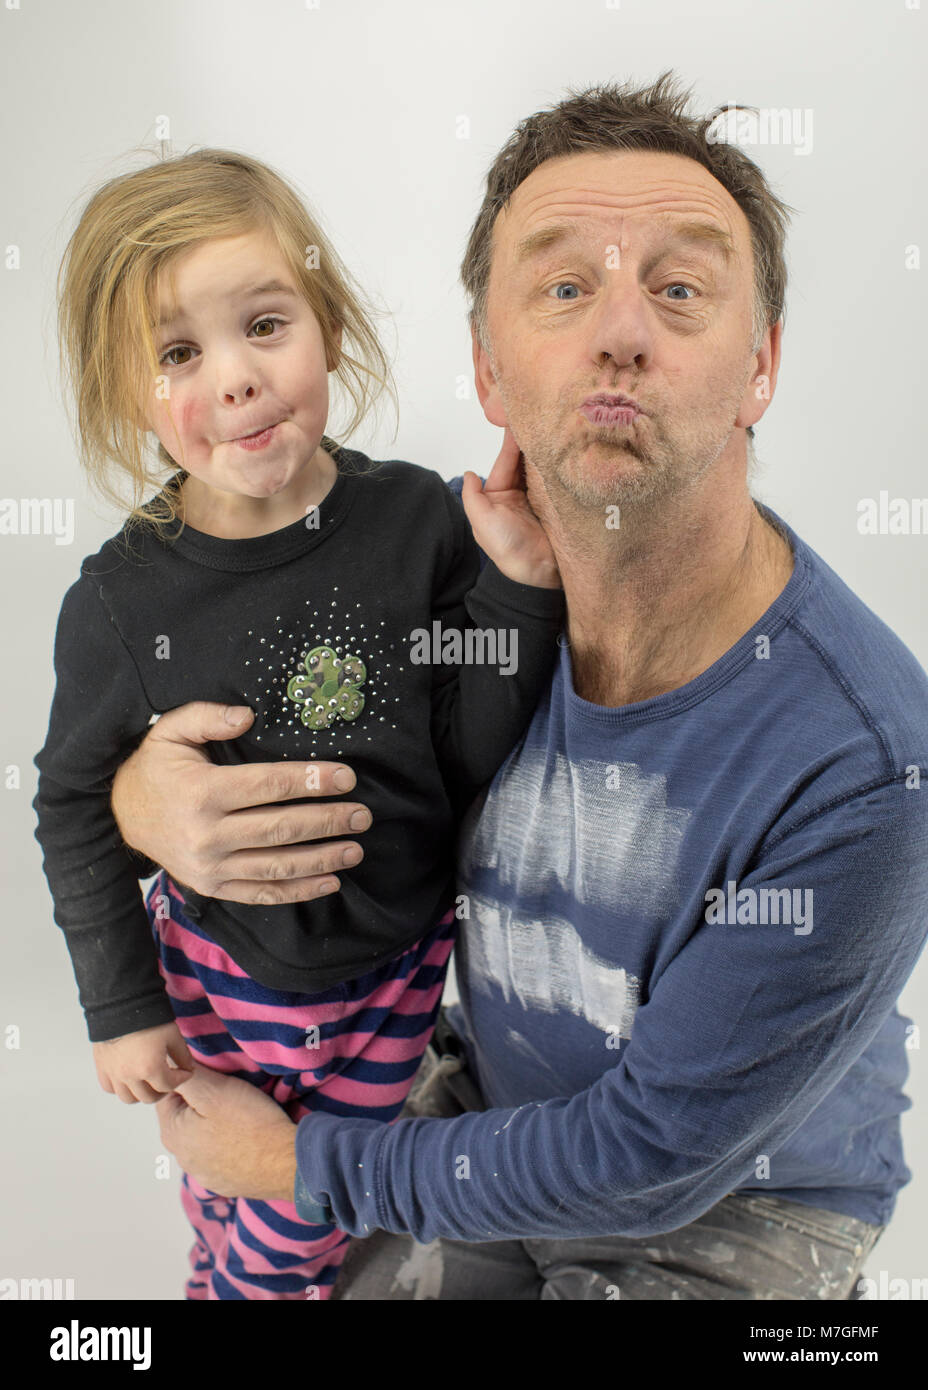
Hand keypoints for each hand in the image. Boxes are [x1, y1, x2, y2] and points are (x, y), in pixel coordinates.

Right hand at [92, 1020, 195, 1103]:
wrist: (121, 1003)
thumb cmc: (149, 1017)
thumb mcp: (173, 1034)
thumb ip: (182, 1055)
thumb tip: (188, 1068)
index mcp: (150, 1068)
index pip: (169, 1085)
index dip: (182, 1078)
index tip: (186, 1072)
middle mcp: (130, 1076)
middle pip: (149, 1097)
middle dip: (163, 1090)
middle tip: (169, 1080)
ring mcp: (114, 1074)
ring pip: (129, 1098)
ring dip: (141, 1093)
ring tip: (149, 1082)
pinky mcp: (102, 1067)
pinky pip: (110, 1088)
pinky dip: (120, 1088)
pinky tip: (129, 1078)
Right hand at [109, 702, 372, 905]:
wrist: (121, 817)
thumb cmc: (155, 769)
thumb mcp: (170, 731)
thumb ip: (207, 716)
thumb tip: (248, 715)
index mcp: (203, 792)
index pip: (269, 786)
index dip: (311, 781)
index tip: (346, 778)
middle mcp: (208, 834)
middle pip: (281, 829)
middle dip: (327, 821)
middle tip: (362, 815)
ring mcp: (211, 867)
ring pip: (277, 866)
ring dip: (322, 859)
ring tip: (355, 848)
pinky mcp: (213, 888)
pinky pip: (262, 893)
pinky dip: (298, 892)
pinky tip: (330, 882)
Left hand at [157, 1065, 297, 1201]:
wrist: (285, 1163)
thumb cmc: (250, 1124)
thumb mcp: (215, 1089)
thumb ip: (187, 1076)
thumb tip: (170, 1066)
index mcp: (172, 1133)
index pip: (167, 1094)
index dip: (191, 1080)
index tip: (214, 1079)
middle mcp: (181, 1158)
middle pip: (183, 1116)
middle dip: (200, 1103)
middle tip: (229, 1095)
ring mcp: (202, 1174)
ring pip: (200, 1137)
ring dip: (212, 1125)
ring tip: (239, 1116)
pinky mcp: (222, 1182)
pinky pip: (217, 1156)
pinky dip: (226, 1145)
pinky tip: (244, 1138)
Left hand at [460, 427, 560, 589]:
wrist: (539, 573)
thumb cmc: (507, 550)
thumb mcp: (481, 522)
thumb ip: (472, 497)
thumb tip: (468, 474)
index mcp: (499, 496)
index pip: (505, 463)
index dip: (511, 444)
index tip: (517, 420)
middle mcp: (520, 494)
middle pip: (525, 462)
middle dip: (531, 441)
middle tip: (540, 417)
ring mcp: (542, 498)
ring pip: (543, 468)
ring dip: (547, 451)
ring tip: (554, 427)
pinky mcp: (560, 503)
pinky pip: (560, 479)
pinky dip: (561, 466)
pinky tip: (566, 450)